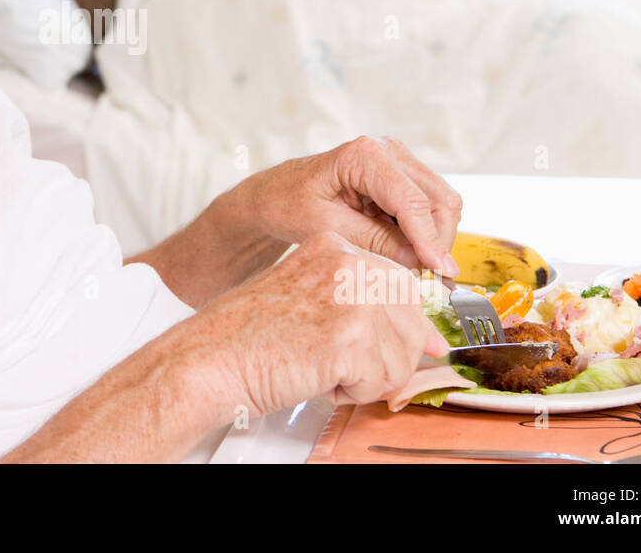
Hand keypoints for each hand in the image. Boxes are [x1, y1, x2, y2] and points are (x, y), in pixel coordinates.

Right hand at [193, 230, 449, 415]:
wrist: (208, 359)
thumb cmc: (247, 338)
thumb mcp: (310, 301)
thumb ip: (367, 308)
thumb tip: (432, 342)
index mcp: (333, 246)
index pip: (400, 286)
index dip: (401, 327)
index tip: (382, 346)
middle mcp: (347, 263)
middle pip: (413, 321)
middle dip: (386, 356)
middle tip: (339, 364)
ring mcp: (351, 296)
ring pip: (403, 356)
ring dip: (368, 378)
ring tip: (322, 370)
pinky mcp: (350, 336)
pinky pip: (383, 381)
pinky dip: (353, 394)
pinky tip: (318, 380)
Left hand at [222, 135, 462, 276]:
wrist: (276, 193)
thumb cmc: (289, 204)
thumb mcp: (325, 228)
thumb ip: (372, 241)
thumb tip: (418, 261)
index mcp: (364, 155)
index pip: (412, 201)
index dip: (429, 240)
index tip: (440, 272)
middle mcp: (388, 150)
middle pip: (439, 200)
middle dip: (436, 241)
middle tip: (425, 278)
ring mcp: (398, 160)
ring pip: (441, 204)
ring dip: (431, 238)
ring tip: (404, 262)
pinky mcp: (402, 176)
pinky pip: (429, 208)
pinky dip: (422, 233)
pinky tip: (397, 247)